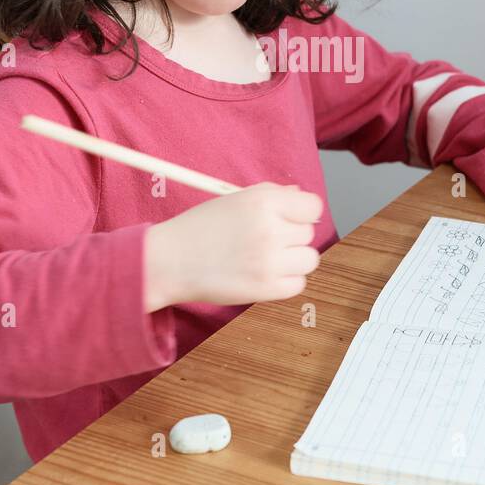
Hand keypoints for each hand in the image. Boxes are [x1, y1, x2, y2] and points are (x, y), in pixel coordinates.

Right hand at [143, 182, 322, 308]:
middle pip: (309, 233)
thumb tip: (300, 196)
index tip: (290, 219)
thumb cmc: (199, 228)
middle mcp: (270, 229)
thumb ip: (271, 194)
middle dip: (291, 236)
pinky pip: (298, 284)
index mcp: (264, 201)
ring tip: (266, 259)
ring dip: (293, 260)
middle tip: (264, 240)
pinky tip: (263, 274)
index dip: (302, 213)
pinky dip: (285, 282)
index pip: (313, 206)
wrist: (170, 261)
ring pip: (309, 259)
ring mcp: (270, 261)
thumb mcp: (235, 199)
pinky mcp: (267, 289)